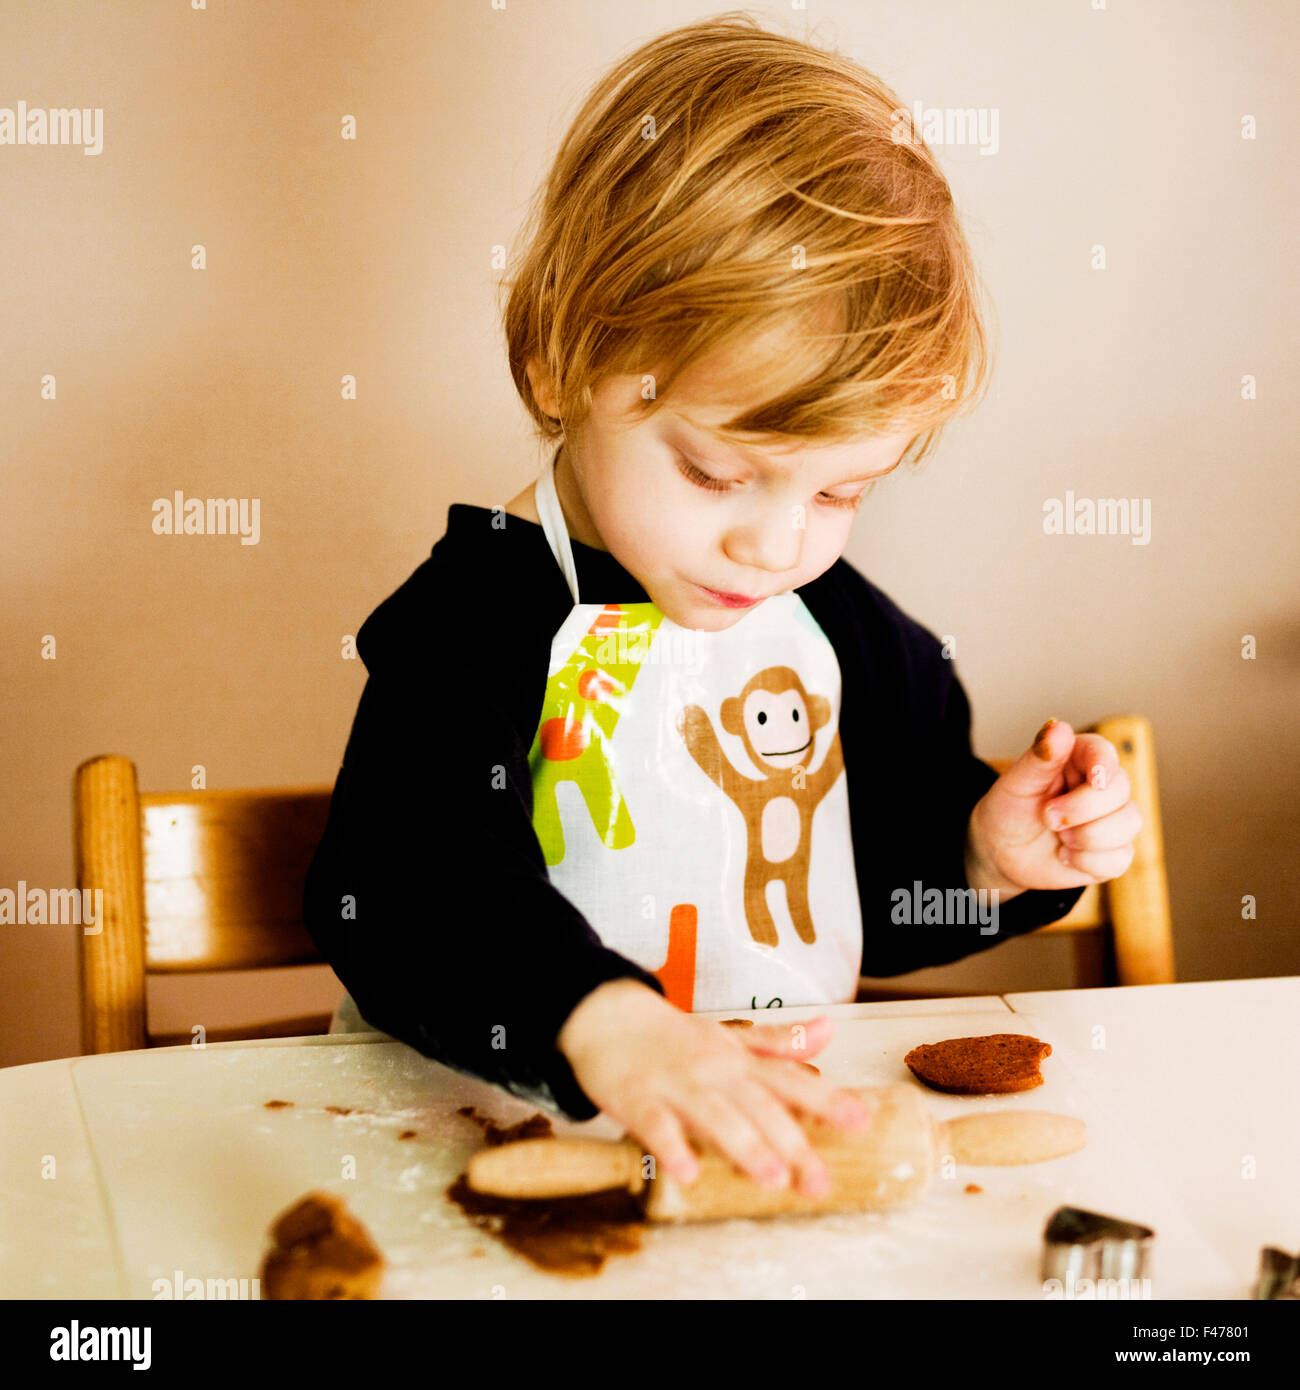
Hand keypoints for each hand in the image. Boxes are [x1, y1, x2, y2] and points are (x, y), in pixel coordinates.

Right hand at [555, 979, 873, 1195]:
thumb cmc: (674, 1037)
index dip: (826, 1101)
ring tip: (771, 1178)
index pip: (790, 1081)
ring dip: (743, 1145)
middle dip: (792, 1143)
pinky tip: (688, 1173)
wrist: (605, 1016)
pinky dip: (672, 1147)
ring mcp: (675, 1083)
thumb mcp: (730, 1037)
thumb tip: (831, 1030)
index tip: (861, 1121)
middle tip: (819, 1181)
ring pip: (714, 1115)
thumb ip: (779, 1042)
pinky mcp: (636, 1098)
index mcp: (739, 1060)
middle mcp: (714, 1070)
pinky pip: (656, 1125)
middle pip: (759, 1106)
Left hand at [964, 718, 1142, 895]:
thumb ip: (1039, 757)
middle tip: (1047, 817)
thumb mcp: (1015, 784)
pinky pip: (1120, 858)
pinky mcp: (1114, 852)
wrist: (1001, 854)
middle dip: (1082, 809)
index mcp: (1077, 760)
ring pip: (1130, 823)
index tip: (1094, 779)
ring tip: (1060, 838)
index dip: (1104, 763)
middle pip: (1121, 790)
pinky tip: (1066, 856)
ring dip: (1088, 836)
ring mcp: (1112, 820)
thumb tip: (1059, 727)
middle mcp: (1101, 787)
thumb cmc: (1008, 811)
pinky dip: (1088, 861)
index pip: (1103, 751)